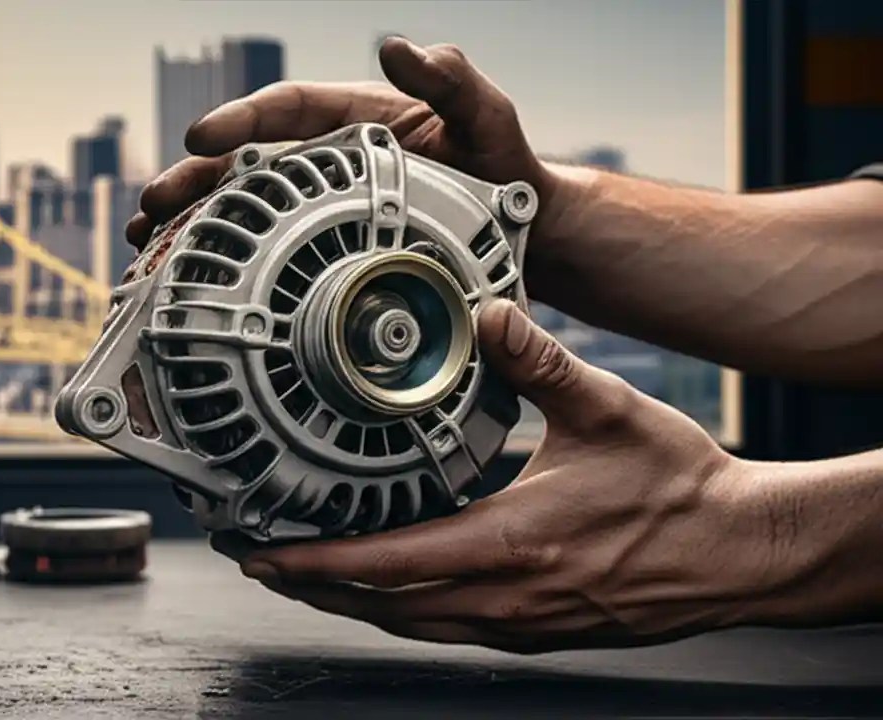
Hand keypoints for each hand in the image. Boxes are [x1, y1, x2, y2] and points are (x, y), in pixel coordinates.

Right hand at [127, 37, 568, 249]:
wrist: (520, 235)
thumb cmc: (503, 170)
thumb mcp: (486, 119)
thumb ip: (451, 79)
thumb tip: (395, 46)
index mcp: (356, 119)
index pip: (286, 110)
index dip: (240, 120)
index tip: (200, 138)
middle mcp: (330, 158)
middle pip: (246, 162)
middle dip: (194, 181)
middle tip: (153, 203)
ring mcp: (324, 204)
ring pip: (244, 206)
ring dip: (192, 223)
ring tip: (146, 244)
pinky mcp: (326, 246)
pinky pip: (267, 245)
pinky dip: (224, 258)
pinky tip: (189, 279)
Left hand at [215, 299, 784, 653]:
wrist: (743, 552)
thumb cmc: (681, 488)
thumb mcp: (606, 410)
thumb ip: (539, 361)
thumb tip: (489, 311)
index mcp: (511, 543)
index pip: (386, 562)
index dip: (315, 561)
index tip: (265, 551)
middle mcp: (507, 597)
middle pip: (381, 605)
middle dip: (313, 586)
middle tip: (262, 559)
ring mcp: (522, 623)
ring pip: (412, 624)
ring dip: (353, 603)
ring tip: (307, 576)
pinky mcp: (539, 631)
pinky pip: (449, 629)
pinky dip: (404, 610)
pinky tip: (389, 590)